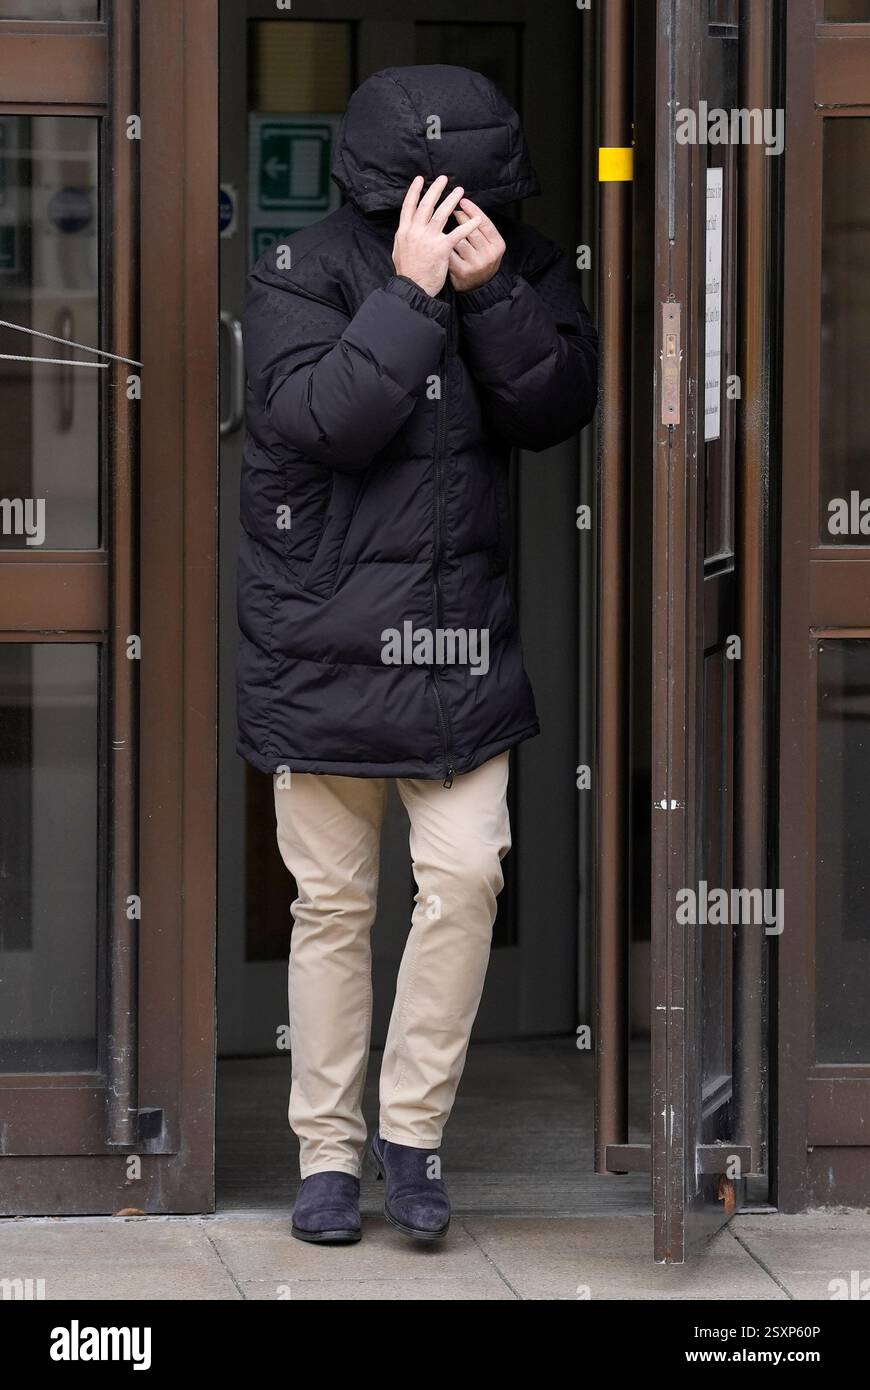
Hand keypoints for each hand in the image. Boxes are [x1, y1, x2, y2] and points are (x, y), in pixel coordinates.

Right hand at [392, 175, 480, 297]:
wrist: (412, 288)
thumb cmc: (407, 273)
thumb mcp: (398, 251)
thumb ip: (402, 238)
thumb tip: (403, 229)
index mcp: (404, 231)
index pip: (408, 206)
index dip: (414, 191)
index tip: (419, 179)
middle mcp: (415, 232)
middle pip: (426, 205)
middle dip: (435, 190)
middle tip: (443, 178)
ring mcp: (428, 239)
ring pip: (441, 214)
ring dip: (451, 200)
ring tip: (460, 191)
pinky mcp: (441, 249)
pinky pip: (457, 234)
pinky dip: (468, 226)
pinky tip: (477, 220)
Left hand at [448, 198, 505, 291]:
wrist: (480, 286)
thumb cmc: (482, 258)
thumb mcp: (490, 244)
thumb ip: (482, 228)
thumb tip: (465, 204)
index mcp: (497, 245)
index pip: (485, 222)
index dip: (473, 210)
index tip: (463, 200)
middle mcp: (489, 255)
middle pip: (472, 230)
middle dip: (460, 217)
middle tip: (451, 209)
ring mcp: (475, 264)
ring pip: (459, 241)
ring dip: (450, 232)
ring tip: (444, 225)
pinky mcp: (462, 271)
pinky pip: (449, 252)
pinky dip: (444, 245)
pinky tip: (439, 240)